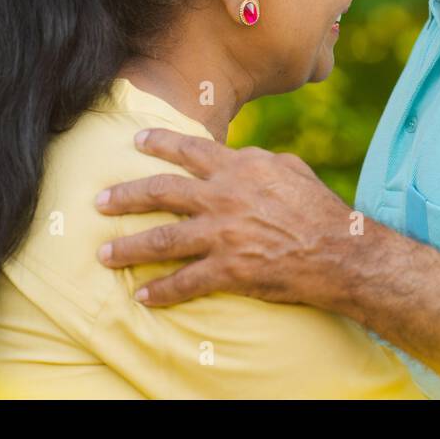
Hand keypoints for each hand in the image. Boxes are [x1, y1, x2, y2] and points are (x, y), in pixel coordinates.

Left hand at [95, 129, 360, 307]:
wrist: (339, 250)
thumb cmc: (320, 208)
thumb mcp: (292, 169)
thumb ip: (259, 161)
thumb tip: (241, 156)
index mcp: (240, 168)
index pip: (190, 151)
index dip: (159, 143)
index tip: (136, 140)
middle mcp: (224, 197)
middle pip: (162, 192)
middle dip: (125, 195)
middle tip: (99, 200)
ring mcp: (223, 234)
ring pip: (163, 239)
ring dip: (129, 247)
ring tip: (104, 254)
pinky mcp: (228, 269)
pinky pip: (186, 282)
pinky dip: (162, 292)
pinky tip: (143, 298)